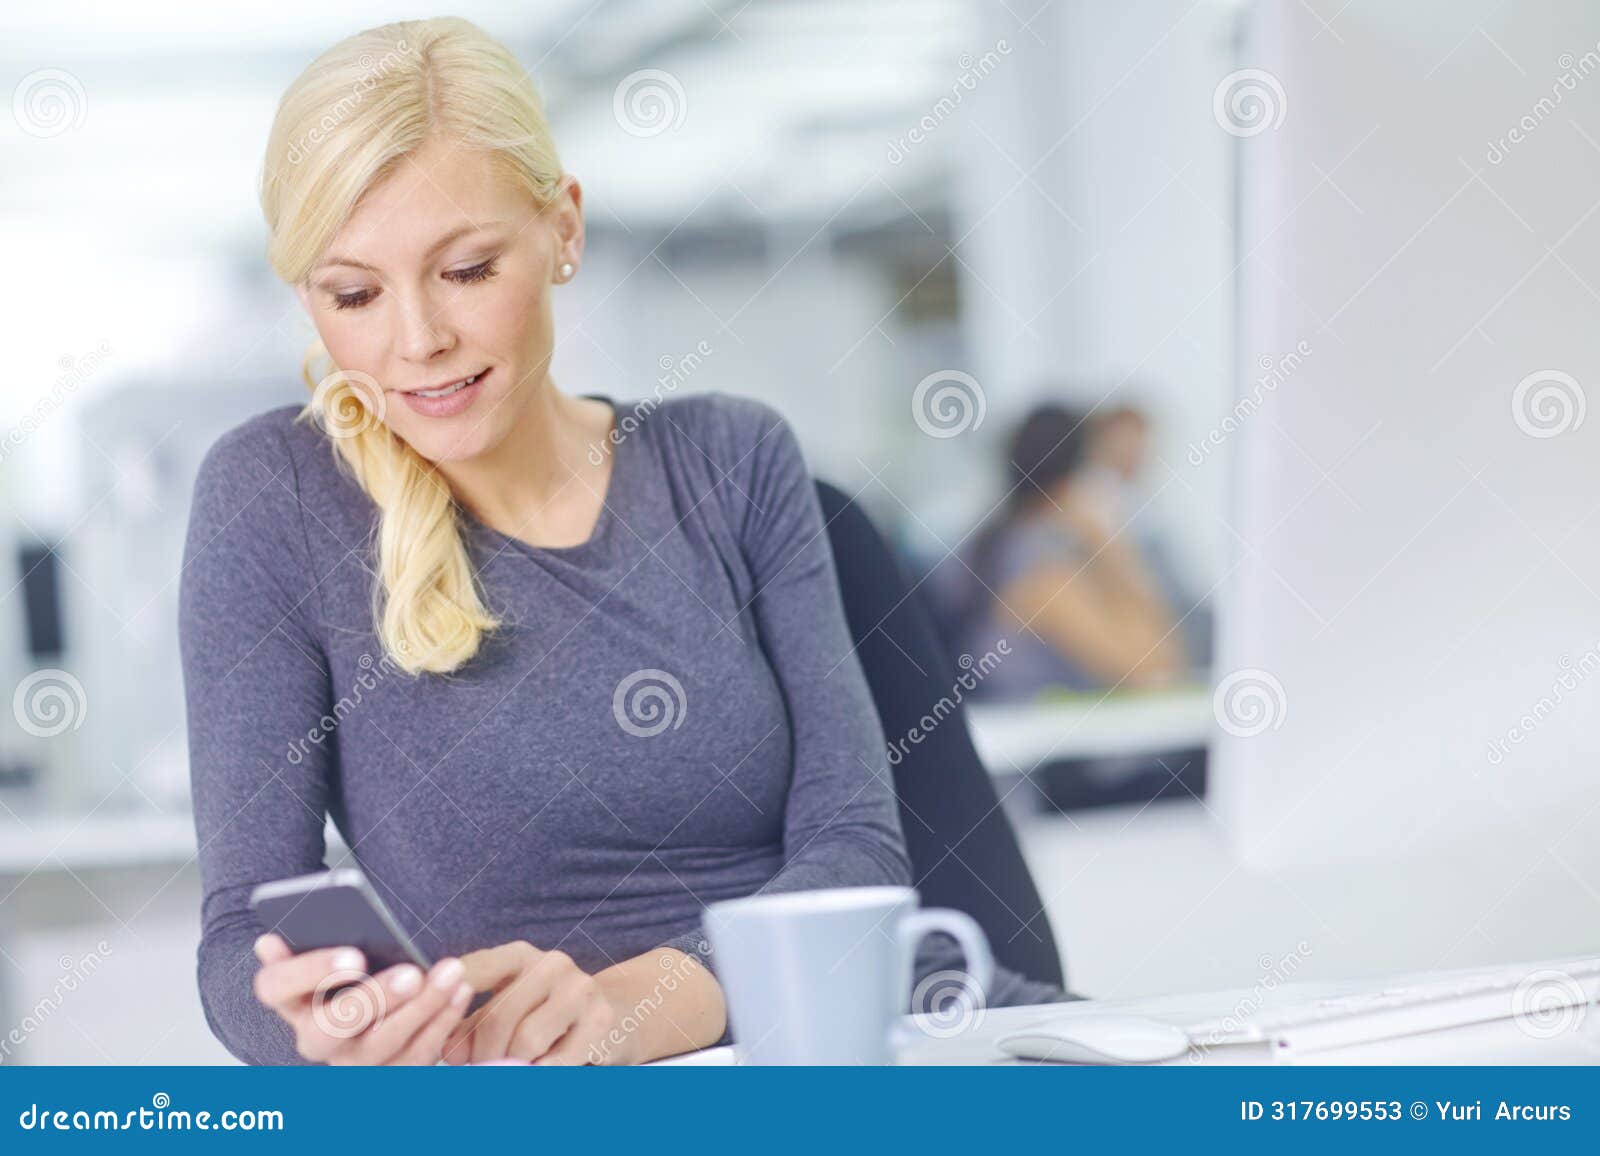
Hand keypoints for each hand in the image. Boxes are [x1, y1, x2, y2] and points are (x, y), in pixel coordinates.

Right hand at [252, 933, 472, 1064]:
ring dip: (422, 1006)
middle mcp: (314, 1038)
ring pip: (382, 1044)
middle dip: (374, 999)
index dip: (310, 971)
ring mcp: (351, 1062)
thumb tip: (268, 943)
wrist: (371, 1010)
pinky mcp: (389, 1074)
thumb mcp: (329, 954)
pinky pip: (416, 1056)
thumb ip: (306, 943)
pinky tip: (460, 991)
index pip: (276, 988)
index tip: (352, 954)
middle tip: (411, 973)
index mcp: (289, 999)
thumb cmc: (351, 971)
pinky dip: (442, 1021)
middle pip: (331, 1027)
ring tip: (451, 972)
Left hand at [441, 941, 624, 1065]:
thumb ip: (470, 1026)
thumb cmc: (543, 1015)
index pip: (474, 970)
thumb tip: (448, 1050)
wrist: (611, 1014)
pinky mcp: (600, 1020)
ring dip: (512, 1067)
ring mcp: (579, 989)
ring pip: (526, 1042)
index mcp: (518, 955)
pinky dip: (538, 1076)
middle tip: (480, 1070)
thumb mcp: (504, 1010)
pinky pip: (556, 1062)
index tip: (430, 1025)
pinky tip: (534, 1073)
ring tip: (512, 1070)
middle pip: (497, 1017)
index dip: (447, 1000)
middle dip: (482, 1055)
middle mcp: (550, 964)